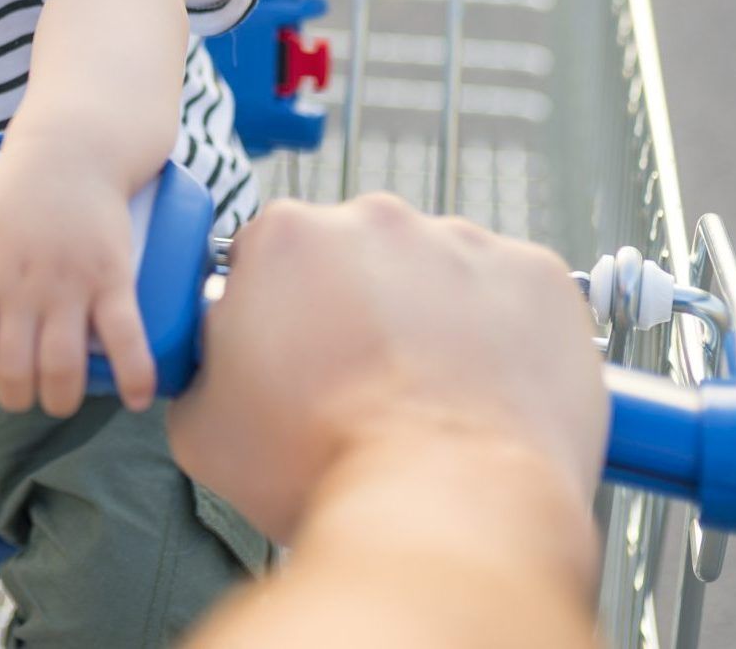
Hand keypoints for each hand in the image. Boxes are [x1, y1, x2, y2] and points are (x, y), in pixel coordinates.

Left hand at [0, 144, 156, 415]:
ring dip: (60, 398)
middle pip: (14, 366)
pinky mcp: (113, 278)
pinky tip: (134, 397)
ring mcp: (70, 283)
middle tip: (22, 392)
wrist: (70, 154)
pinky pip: (125, 336)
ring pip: (62, 364)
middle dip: (15, 396)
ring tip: (59, 398)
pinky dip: (133, 374)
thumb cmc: (9, 194)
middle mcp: (23, 284)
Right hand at [166, 194, 606, 546]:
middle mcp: (375, 221)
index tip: (296, 354)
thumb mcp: (202, 428)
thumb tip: (215, 360)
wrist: (444, 514)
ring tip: (433, 396)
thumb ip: (199, 366)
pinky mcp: (536, 277)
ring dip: (433, 317)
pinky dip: (504, 332)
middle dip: (360, 307)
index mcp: (285, 239)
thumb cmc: (331, 472)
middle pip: (359, 253)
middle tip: (364, 384)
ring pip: (438, 270)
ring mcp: (463, 243)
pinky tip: (484, 389)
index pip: (273, 254)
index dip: (282, 311)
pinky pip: (513, 293)